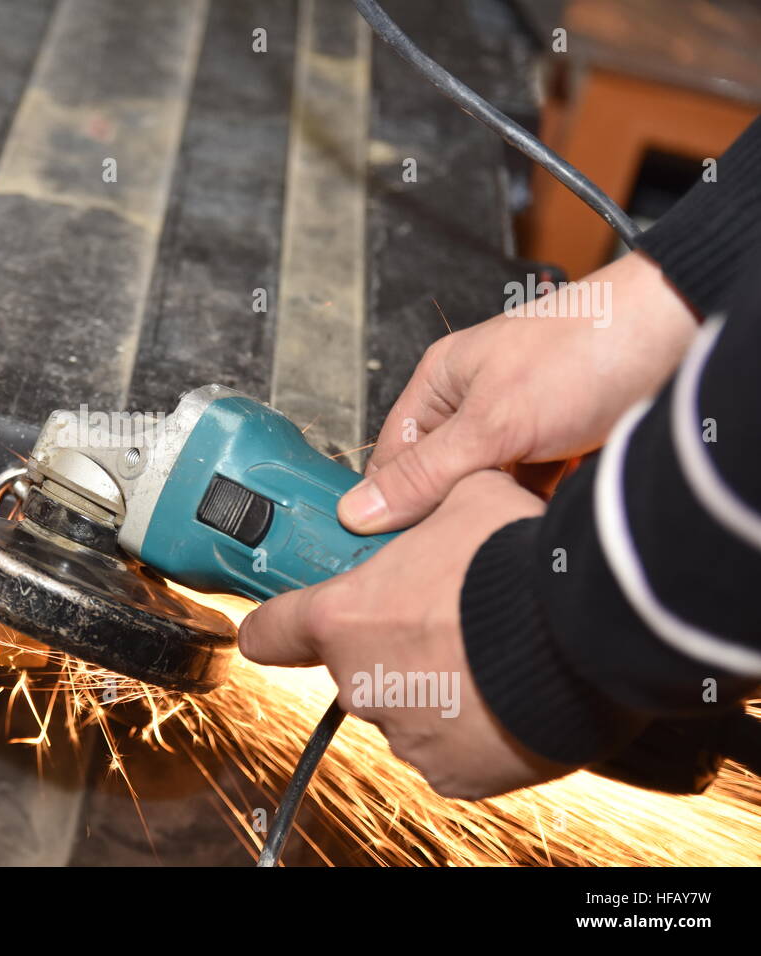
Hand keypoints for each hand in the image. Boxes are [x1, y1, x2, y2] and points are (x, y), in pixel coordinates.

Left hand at [240, 470, 573, 798]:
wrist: (589, 634)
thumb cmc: (516, 562)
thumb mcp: (466, 496)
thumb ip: (428, 503)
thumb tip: (434, 494)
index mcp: (343, 617)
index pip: (272, 631)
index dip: (273, 627)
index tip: (274, 628)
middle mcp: (362, 682)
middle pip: (357, 665)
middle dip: (392, 645)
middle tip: (445, 619)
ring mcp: (407, 735)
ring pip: (407, 708)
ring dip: (435, 686)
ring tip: (489, 655)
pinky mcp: (455, 775)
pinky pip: (452, 750)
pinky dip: (474, 729)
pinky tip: (507, 696)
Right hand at [339, 251, 697, 533]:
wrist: (679, 333)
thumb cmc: (587, 348)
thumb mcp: (491, 423)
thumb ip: (427, 474)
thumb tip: (362, 509)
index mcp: (441, 383)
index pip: (392, 458)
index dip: (386, 504)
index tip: (388, 553)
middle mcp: (474, 404)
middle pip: (437, 479)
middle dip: (448, 511)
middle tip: (453, 546)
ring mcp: (518, 426)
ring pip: (484, 489)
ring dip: (495, 509)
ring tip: (500, 530)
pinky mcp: (560, 446)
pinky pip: (529, 492)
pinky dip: (532, 508)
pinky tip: (538, 520)